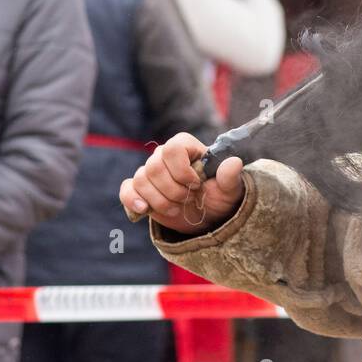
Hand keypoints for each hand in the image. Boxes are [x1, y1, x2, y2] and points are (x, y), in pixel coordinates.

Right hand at [120, 132, 245, 235]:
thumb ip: (230, 176)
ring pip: (141, 181)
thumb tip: (234, 163)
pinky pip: (127, 189)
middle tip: (189, 199)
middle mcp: (163, 154)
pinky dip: (133, 200)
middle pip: (154, 168)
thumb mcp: (230, 188)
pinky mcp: (139, 189)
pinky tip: (144, 209)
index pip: (172, 149)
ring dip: (160, 201)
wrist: (207, 215)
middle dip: (173, 191)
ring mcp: (149, 171)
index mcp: (185, 146)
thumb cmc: (219, 195)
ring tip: (178, 208)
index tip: (196, 185)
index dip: (182, 171)